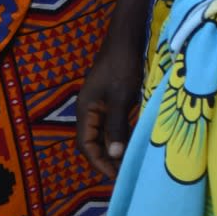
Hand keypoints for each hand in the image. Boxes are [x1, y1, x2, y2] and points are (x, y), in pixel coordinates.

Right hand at [74, 33, 148, 175]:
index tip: (116, 176)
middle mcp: (89, 110)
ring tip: (128, 165)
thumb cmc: (122, 66)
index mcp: (85, 110)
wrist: (126, 38)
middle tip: (124, 176)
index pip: (86, 145)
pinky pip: (112, 125)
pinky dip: (120, 138)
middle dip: (106, 160)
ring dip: (113, 151)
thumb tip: (115, 156)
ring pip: (103, 135)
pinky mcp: (111, 101)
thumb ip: (117, 126)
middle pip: (93, 142)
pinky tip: (132, 144)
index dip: (99, 163)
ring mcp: (99, 105)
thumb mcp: (120, 97)